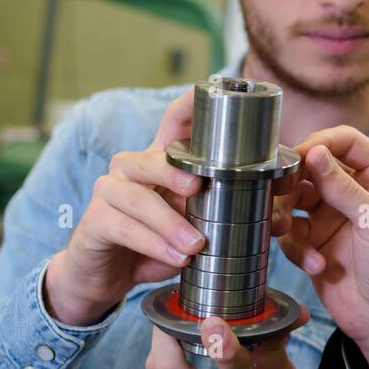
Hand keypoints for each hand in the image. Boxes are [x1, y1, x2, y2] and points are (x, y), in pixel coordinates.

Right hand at [44, 89, 204, 325]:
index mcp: (161, 162)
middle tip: (199, 189)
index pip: (174, 123)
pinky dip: (152, 243)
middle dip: (175, 172)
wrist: (106, 276)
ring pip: (138, 198)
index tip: (215, 93)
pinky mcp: (95, 220)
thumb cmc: (157, 244)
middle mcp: (132, 169)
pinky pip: (123, 227)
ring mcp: (110, 191)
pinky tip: (175, 257)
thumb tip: (272, 211)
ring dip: (169, 223)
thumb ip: (221, 212)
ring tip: (195, 245)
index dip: (190, 105)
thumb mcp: (194, 224)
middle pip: (153, 158)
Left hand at [146, 315, 308, 368]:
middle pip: (170, 368)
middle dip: (167, 331)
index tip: (212, 319)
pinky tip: (177, 353)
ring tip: (178, 326)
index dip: (220, 343)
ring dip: (163, 343)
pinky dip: (163, 362)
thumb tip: (284, 312)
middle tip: (178, 311)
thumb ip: (275, 349)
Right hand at [273, 125, 368, 368]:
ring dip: (285, 214)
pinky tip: (317, 266)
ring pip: (292, 198)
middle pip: (310, 167)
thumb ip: (343, 187)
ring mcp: (331, 216)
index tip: (297, 158)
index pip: (345, 141)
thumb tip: (314, 152)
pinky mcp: (313, 242)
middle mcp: (354, 191)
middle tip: (280, 195)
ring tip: (286, 231)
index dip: (319, 144)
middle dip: (292, 182)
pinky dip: (296, 248)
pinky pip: (289, 232)